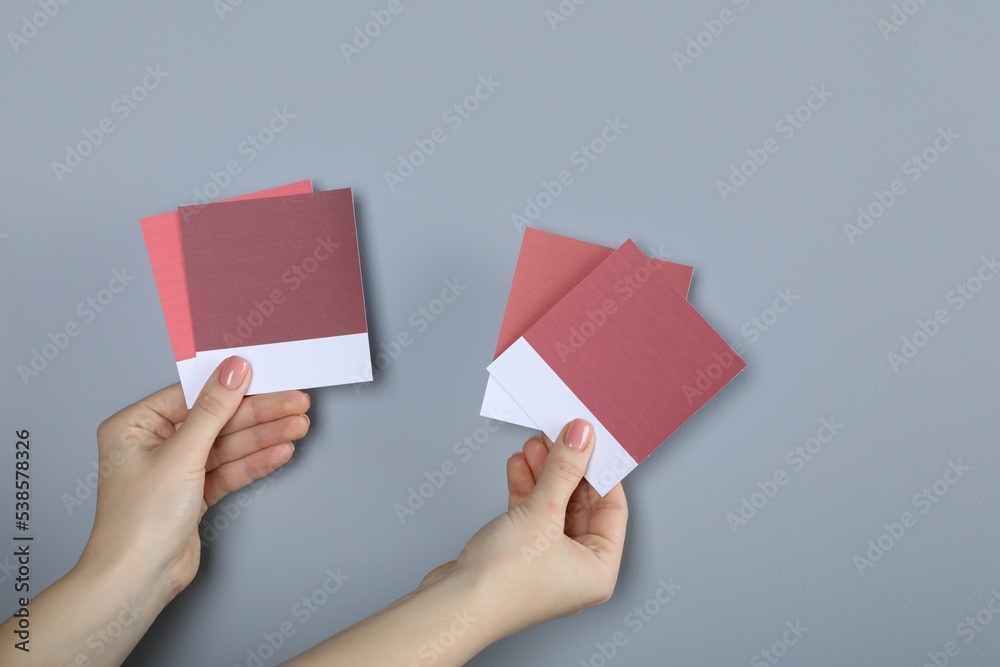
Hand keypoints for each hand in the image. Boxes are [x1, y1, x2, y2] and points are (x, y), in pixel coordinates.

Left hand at [80, 357, 310, 600]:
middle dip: (259, 414)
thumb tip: (232, 370)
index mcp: (135, 426)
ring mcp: (176, 470)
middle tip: (294, 404)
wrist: (138, 581)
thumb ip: (212, 410)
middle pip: (216, 420)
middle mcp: (154, 445)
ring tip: (298, 426)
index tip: (266, 377)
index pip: (193, 396)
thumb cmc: (138, 522)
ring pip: (228, 445)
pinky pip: (229, 469)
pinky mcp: (194, 493)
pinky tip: (280, 451)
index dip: (232, 387)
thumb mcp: (181, 454)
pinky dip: (255, 461)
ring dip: (264, 437)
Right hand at [421, 419, 627, 636]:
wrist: (454, 605)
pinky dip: (526, 490)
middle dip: (566, 468)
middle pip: (580, 505)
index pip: (612, 508)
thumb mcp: (543, 513)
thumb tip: (581, 437)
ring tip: (533, 445)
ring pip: (553, 507)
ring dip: (543, 475)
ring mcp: (546, 563)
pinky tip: (517, 467)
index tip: (590, 440)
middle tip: (557, 436)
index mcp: (599, 570)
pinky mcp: (519, 556)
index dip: (600, 470)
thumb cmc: (504, 582)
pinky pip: (531, 516)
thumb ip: (564, 470)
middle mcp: (576, 570)